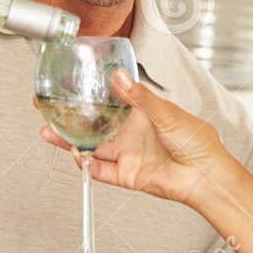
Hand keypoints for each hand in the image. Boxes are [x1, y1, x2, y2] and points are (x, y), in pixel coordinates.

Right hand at [40, 71, 228, 206]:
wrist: (206, 174)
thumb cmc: (197, 140)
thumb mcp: (165, 111)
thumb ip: (138, 97)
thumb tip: (119, 77)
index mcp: (139, 112)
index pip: (106, 100)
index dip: (86, 94)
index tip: (66, 86)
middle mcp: (130, 133)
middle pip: (92, 125)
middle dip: (69, 118)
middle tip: (47, 109)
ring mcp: (126, 153)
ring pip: (91, 147)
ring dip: (71, 141)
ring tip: (50, 132)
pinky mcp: (126, 174)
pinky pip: (100, 171)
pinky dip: (87, 166)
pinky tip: (76, 156)